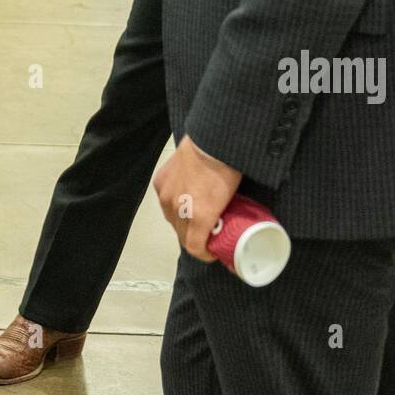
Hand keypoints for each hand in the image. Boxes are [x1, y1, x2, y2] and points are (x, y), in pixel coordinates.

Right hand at [153, 134, 241, 260]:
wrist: (211, 140)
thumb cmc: (227, 166)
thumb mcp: (232, 198)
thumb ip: (225, 218)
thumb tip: (234, 230)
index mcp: (198, 216)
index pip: (194, 249)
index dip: (205, 254)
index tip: (214, 251)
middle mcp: (178, 209)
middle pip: (182, 237)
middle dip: (195, 239)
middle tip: (208, 234)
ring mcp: (166, 194)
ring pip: (172, 220)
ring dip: (183, 222)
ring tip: (196, 215)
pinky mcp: (160, 182)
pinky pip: (165, 201)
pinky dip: (173, 204)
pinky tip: (184, 198)